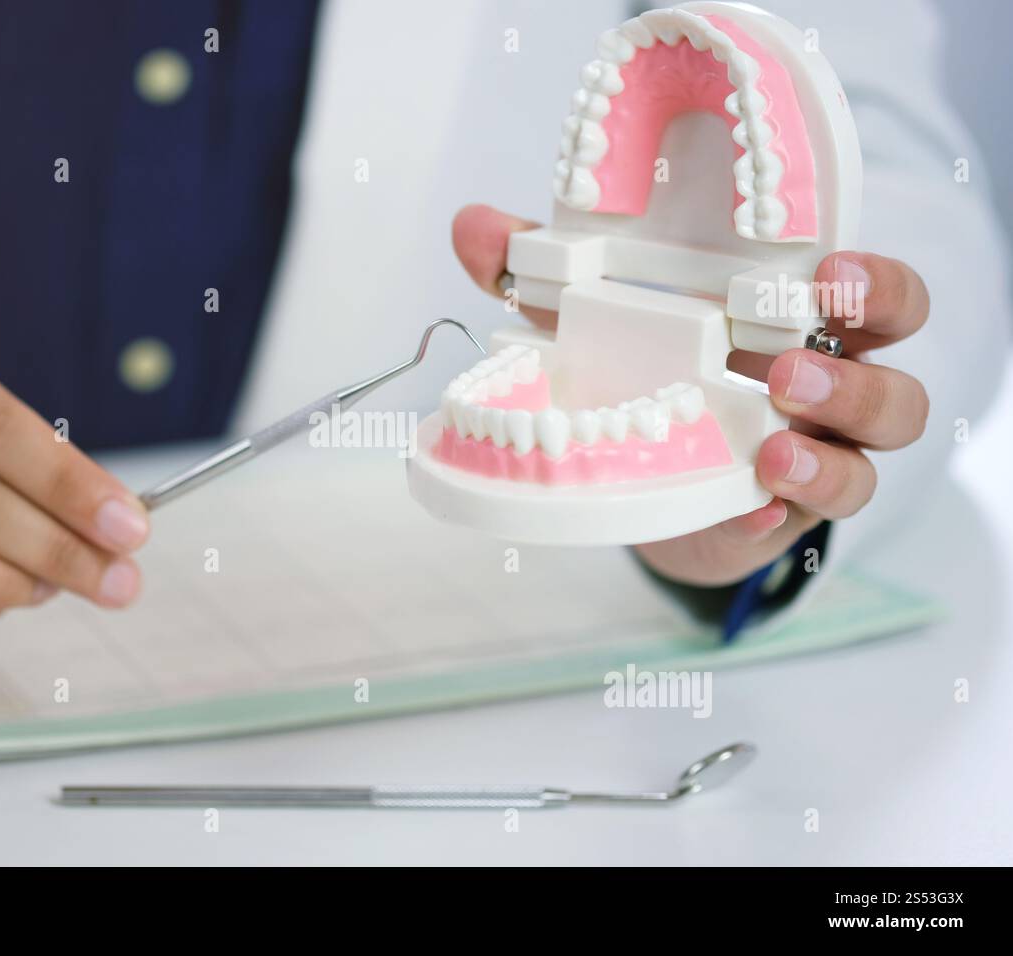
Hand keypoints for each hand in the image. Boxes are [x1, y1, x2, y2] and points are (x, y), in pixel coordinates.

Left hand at [451, 204, 929, 586]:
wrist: (641, 484)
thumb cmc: (639, 377)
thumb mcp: (587, 321)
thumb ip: (535, 272)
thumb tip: (474, 227)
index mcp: (794, 323)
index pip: (874, 295)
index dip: (871, 284)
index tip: (827, 274)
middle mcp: (825, 385)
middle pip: (898, 377)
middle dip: (859, 374)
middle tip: (786, 374)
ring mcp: (815, 453)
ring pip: (869, 457)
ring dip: (828, 448)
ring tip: (770, 448)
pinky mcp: (784, 513)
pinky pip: (812, 516)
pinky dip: (778, 510)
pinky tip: (742, 507)